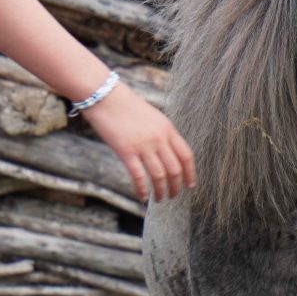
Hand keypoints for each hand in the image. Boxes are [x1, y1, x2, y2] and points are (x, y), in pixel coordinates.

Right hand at [85, 81, 195, 202]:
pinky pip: (138, 176)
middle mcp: (159, 138)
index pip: (186, 156)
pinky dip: (142, 189)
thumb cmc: (128, 107)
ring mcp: (143, 145)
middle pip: (175, 169)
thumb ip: (163, 134)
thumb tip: (169, 154)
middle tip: (173, 196)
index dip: (190, 173)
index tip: (190, 185)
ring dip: (161, 191)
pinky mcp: (126, 151)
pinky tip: (142, 197)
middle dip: (176, 187)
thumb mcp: (154, 118)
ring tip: (160, 199)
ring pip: (159, 176)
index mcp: (168, 129)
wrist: (106, 97)